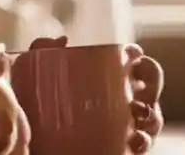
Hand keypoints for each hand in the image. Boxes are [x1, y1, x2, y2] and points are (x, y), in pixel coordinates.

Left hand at [28, 37, 164, 152]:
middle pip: (149, 89)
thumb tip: (63, 40)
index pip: (132, 65)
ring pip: (152, 119)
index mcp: (102, 82)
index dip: (139, 57)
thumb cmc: (32, 109)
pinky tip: (136, 139)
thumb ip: (41, 51)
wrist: (31, 145)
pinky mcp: (121, 149)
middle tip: (140, 87)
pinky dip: (146, 141)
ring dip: (153, 115)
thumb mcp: (31, 76)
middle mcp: (117, 104)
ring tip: (139, 113)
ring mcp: (121, 128)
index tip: (135, 55)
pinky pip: (143, 145)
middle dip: (154, 85)